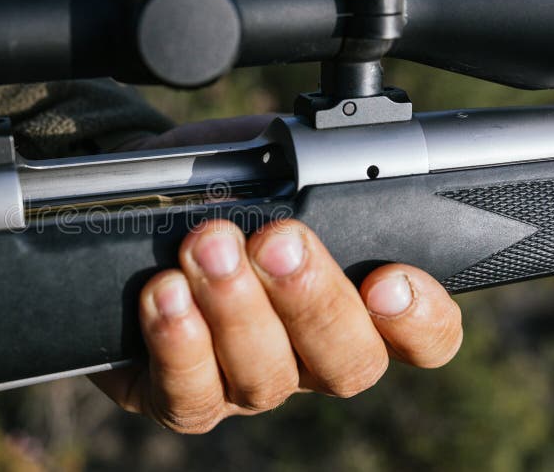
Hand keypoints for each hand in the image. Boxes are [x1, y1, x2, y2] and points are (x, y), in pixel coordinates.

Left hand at [90, 117, 462, 433]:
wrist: (133, 218)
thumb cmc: (209, 190)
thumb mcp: (257, 160)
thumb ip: (296, 162)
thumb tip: (313, 152)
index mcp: (348, 305)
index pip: (419, 336)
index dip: (420, 319)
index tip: (389, 278)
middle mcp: (306, 357)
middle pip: (346, 363)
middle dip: (313, 299)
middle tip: (277, 242)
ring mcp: (245, 386)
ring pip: (266, 379)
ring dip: (237, 309)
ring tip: (207, 249)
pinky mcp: (180, 399)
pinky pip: (190, 396)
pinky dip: (179, 345)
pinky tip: (166, 294)